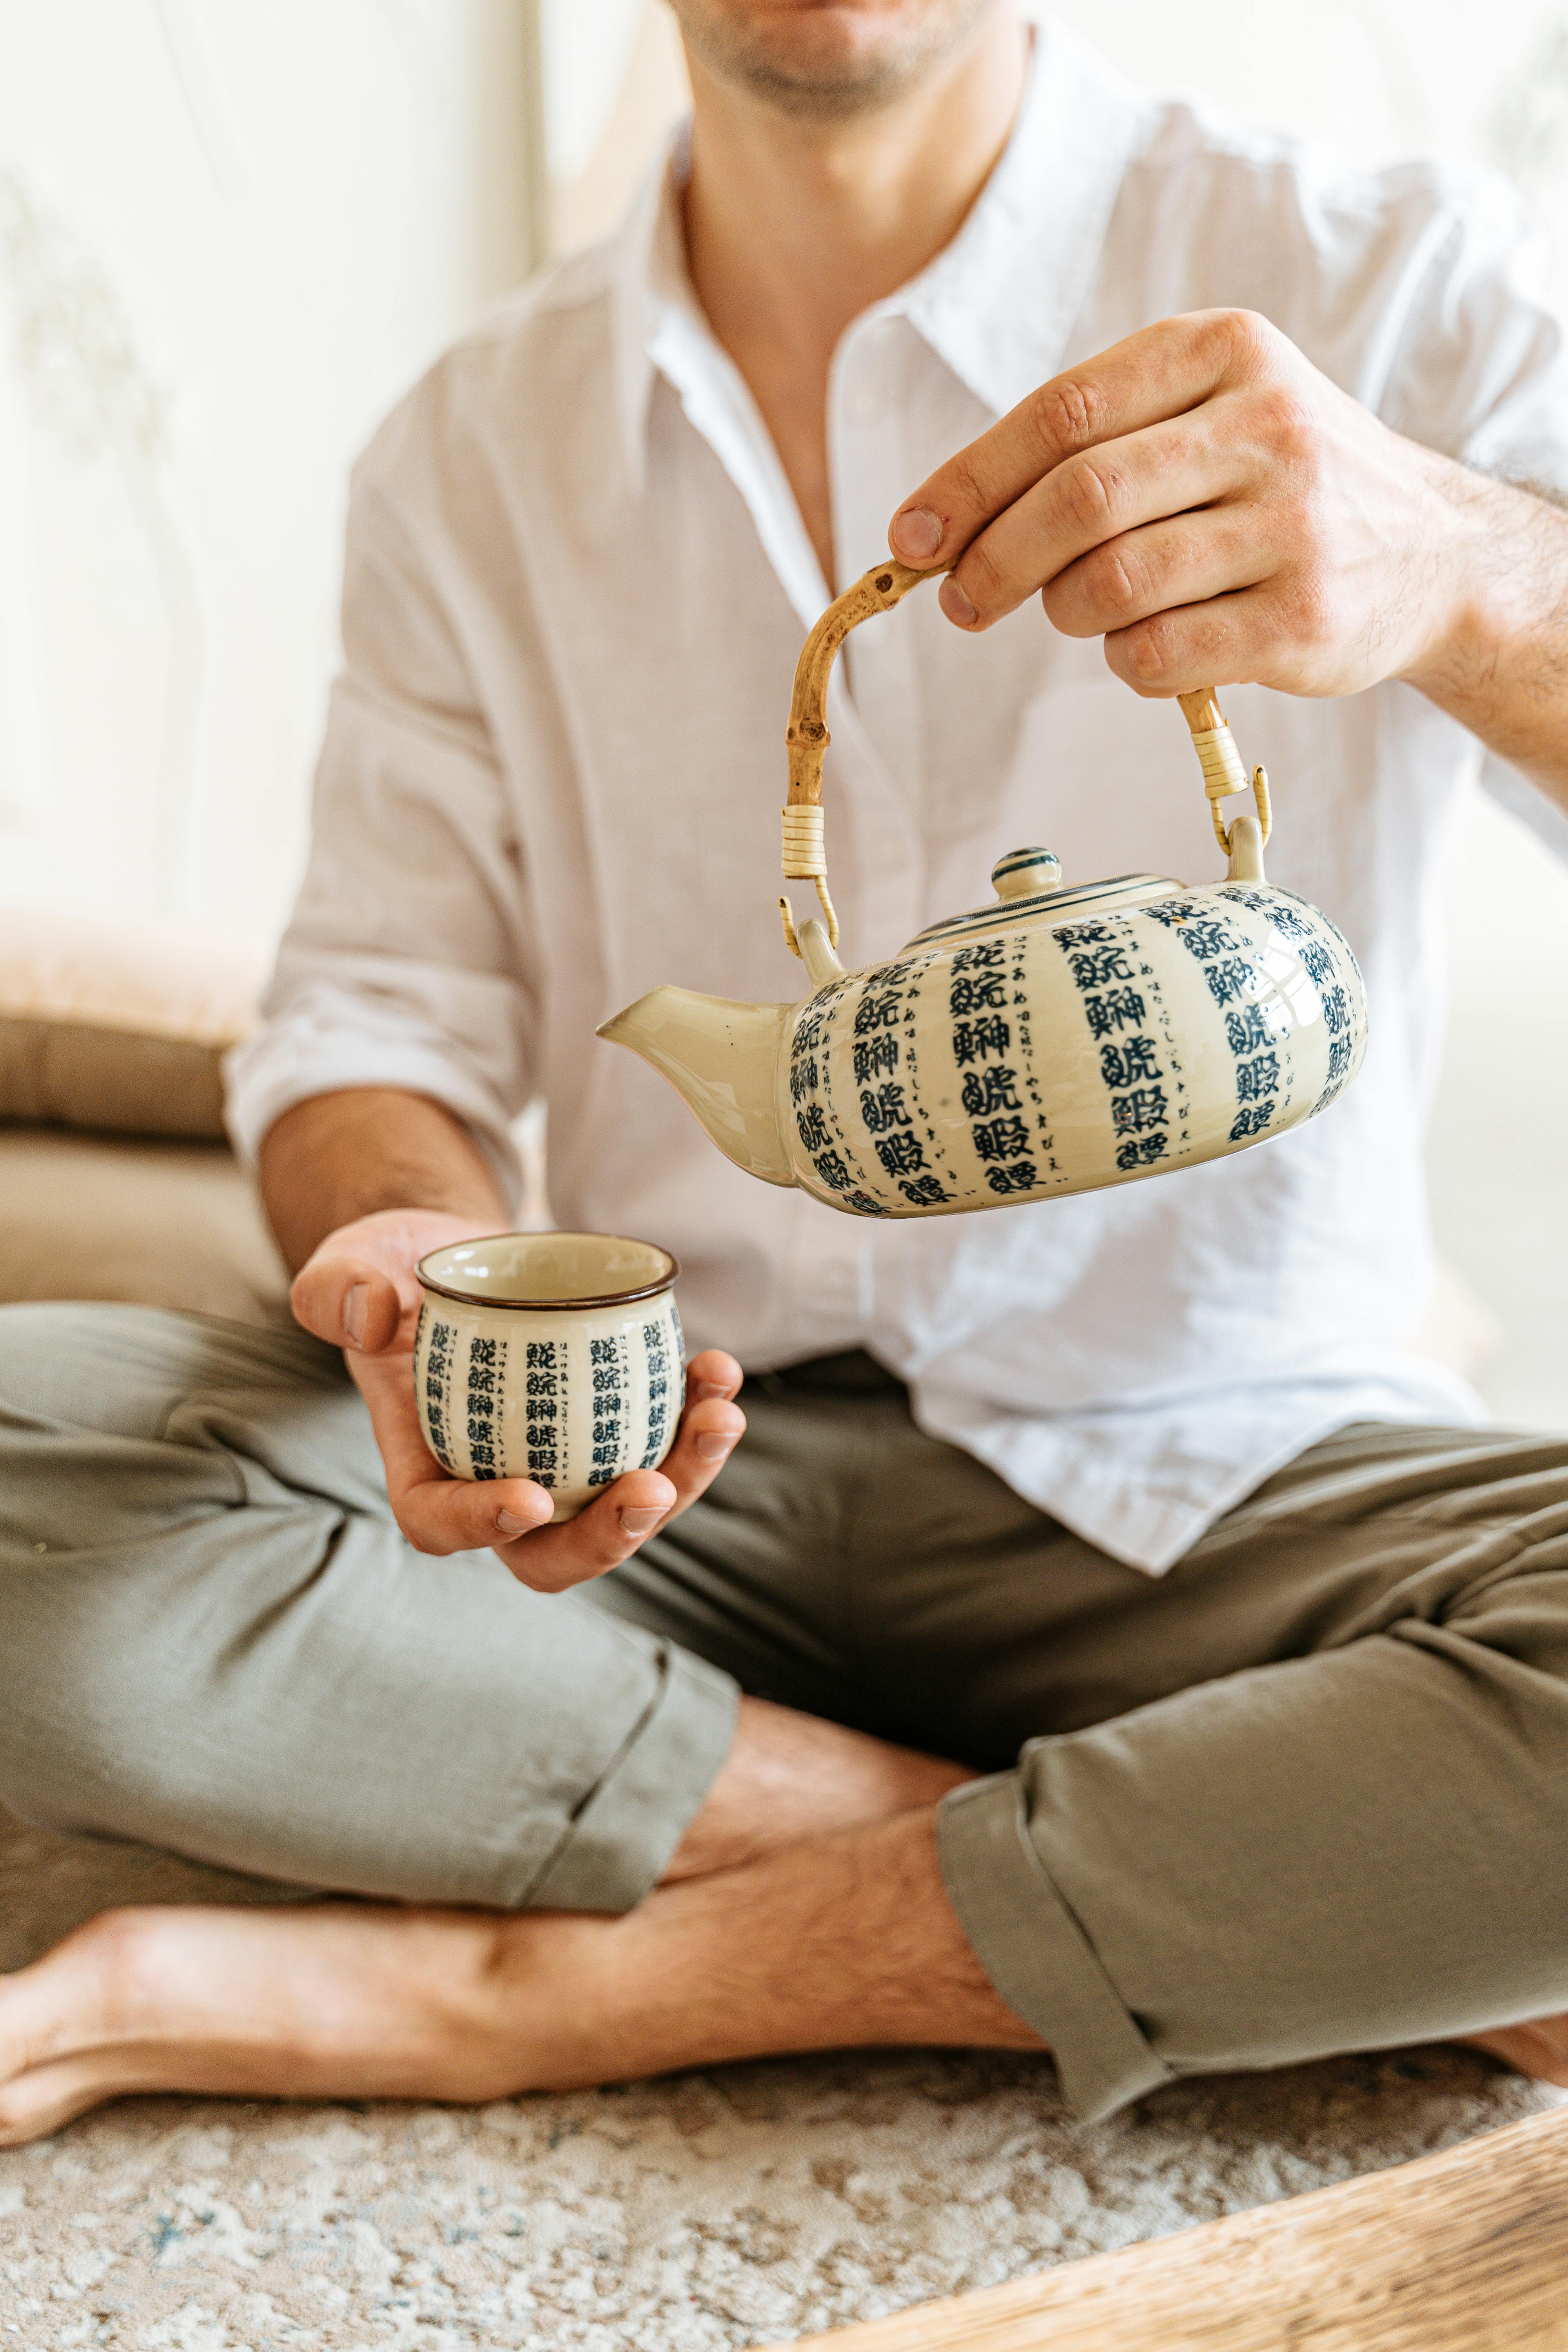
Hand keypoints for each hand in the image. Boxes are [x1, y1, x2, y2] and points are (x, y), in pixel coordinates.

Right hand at [290, 1207, 744, 1592]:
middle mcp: (497, 1480)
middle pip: (552, 1549)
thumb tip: (371, 1315)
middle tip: (649, 1488)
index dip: (482, 1526)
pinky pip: (661, 1444)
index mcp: (422, 1464)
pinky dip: (696, 1415)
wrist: (455, 1252)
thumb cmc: (392, 1270)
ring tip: (718, 1417)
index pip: (439, 1522)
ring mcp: (563, 1461)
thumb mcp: (351, 1267)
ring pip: (625, 1507)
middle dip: (608, 1535)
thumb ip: (339, 1290)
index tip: (530, 1498)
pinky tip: (719, 1371)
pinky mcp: (611, 1425)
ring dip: (682, 1476)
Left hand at [888, 307, 1477, 703]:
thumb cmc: (1279, 485)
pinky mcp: (1300, 620)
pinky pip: (1159, 652)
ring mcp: (1292, 525)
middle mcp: (1265, 427)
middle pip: (1079, 498)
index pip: (1061, 413)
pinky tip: (1146, 645)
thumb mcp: (1204, 417)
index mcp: (1223, 352)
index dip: (969, 483)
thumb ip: (1088, 447)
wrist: (1433, 551)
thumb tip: (938, 528)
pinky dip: (1125, 661)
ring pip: (1113, 582)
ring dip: (1067, 611)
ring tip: (1080, 611)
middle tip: (963, 602)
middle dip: (995, 560)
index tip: (911, 538)